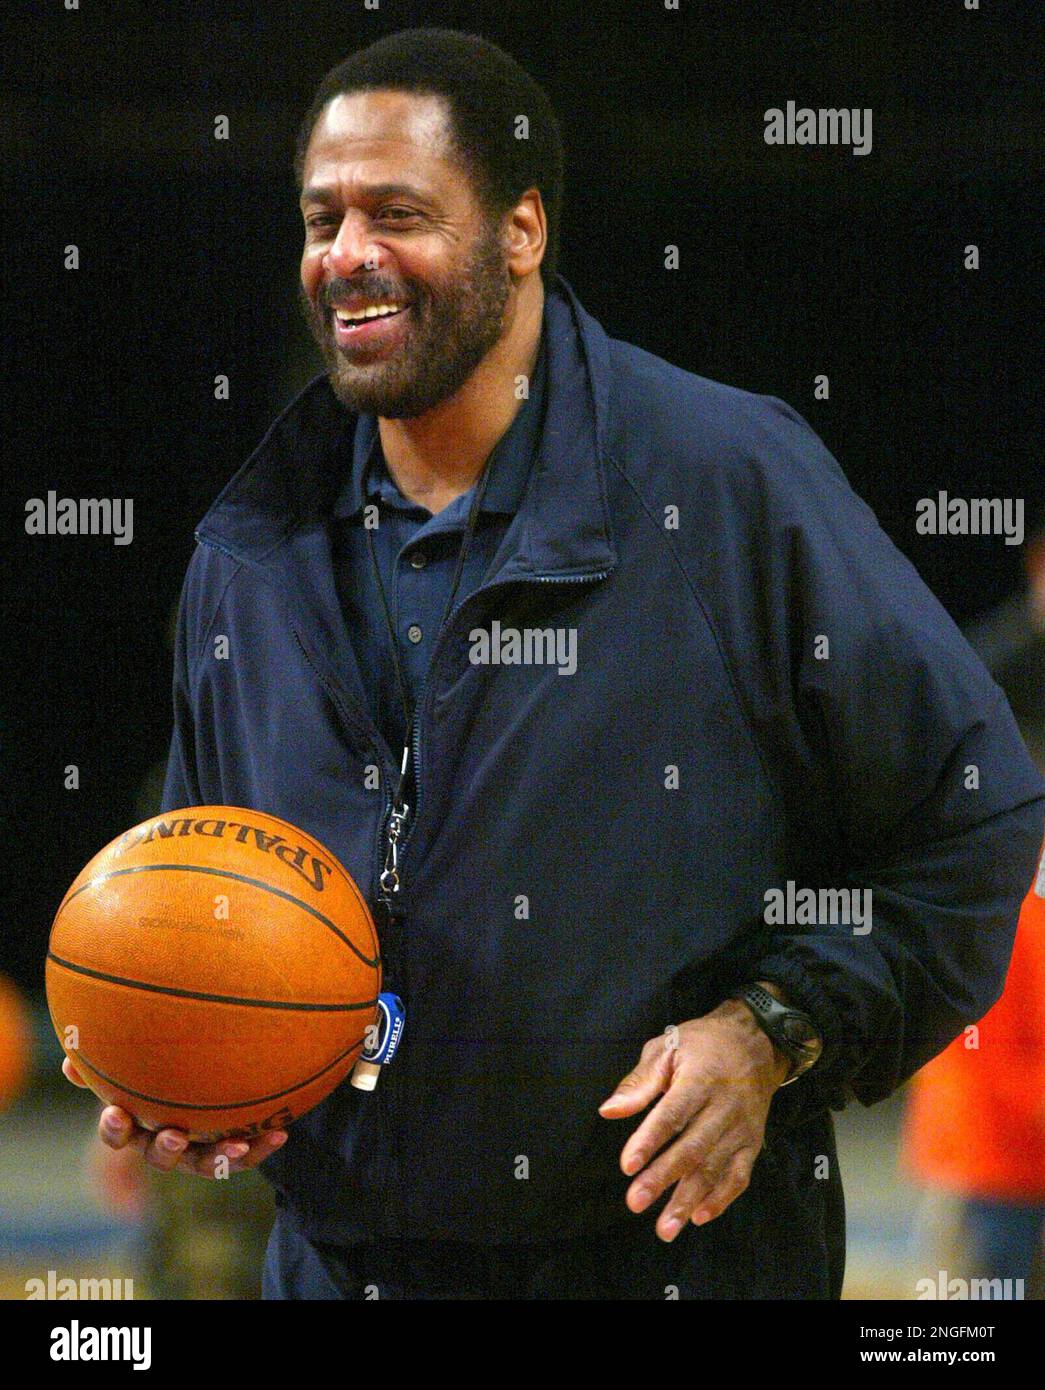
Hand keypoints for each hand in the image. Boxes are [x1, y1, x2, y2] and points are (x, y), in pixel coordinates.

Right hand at [62, 1057, 287, 1177]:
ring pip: (205, 1163)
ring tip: (237, 1147)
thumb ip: (111, 1054)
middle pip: (161, 1156)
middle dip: (165, 1149)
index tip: (114, 1112)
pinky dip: (261, 1147)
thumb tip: (70, 1060)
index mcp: (140, 1121)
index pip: (119, 1132)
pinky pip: (245, 1152)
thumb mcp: (138, 1054)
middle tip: (173, 1135)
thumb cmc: (163, 1059)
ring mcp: (200, 1146)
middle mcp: (167, 1139)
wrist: (209, 1071)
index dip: (114, 1128)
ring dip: (219, 1158)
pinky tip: (281, 1133)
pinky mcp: (231, 1143)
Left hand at [598, 997, 789, 1240]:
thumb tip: (608, 1111)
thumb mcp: (668, 1047)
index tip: (627, 1166)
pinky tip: (699, 1217)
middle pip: (692, 1148)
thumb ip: (639, 1082)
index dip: (649, 1141)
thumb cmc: (703, 1044)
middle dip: (663, 1178)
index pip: (672, 1114)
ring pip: (714, 1169)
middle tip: (635, 1203)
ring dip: (688, 1200)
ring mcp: (741, 1129)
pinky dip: (722, 1199)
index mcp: (700, 1080)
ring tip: (665, 1228)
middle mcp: (724, 1107)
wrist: (757, 1042)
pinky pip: (739, 1177)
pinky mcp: (752, 1143)